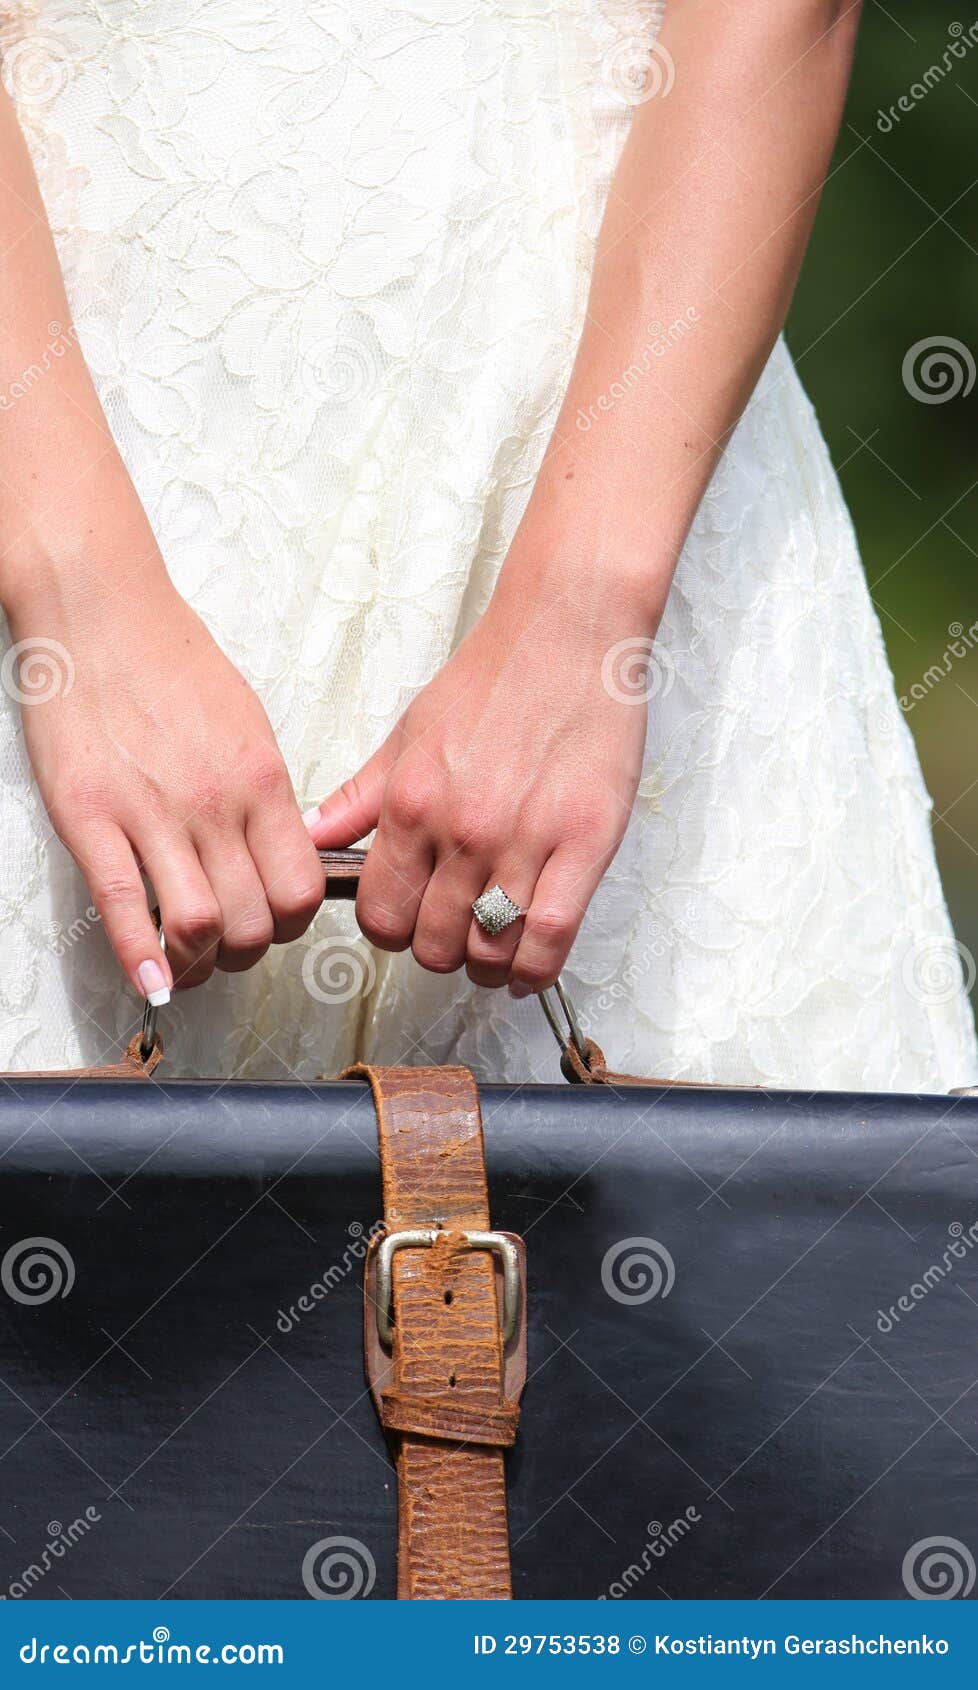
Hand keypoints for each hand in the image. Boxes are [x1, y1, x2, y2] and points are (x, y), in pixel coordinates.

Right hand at [12, 546, 323, 1001]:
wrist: (100, 613)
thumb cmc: (171, 660)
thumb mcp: (249, 724)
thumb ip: (268, 793)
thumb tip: (286, 850)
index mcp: (262, 780)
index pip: (303, 887)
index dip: (294, 925)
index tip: (277, 926)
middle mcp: (215, 803)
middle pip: (257, 919)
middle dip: (250, 953)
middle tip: (232, 950)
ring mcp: (151, 813)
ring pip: (199, 925)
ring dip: (200, 964)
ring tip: (190, 963)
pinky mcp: (90, 817)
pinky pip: (122, 905)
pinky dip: (140, 957)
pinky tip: (148, 981)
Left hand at [304, 580, 649, 994]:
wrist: (566, 631)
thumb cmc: (495, 677)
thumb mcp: (408, 733)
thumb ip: (360, 796)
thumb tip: (313, 835)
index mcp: (412, 803)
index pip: (380, 914)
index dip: (391, 931)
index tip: (409, 921)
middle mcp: (462, 829)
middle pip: (432, 944)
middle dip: (439, 949)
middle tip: (455, 931)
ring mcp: (524, 840)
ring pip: (489, 950)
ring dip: (487, 964)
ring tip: (494, 947)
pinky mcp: (585, 843)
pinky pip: (550, 937)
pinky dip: (535, 969)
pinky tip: (529, 965)